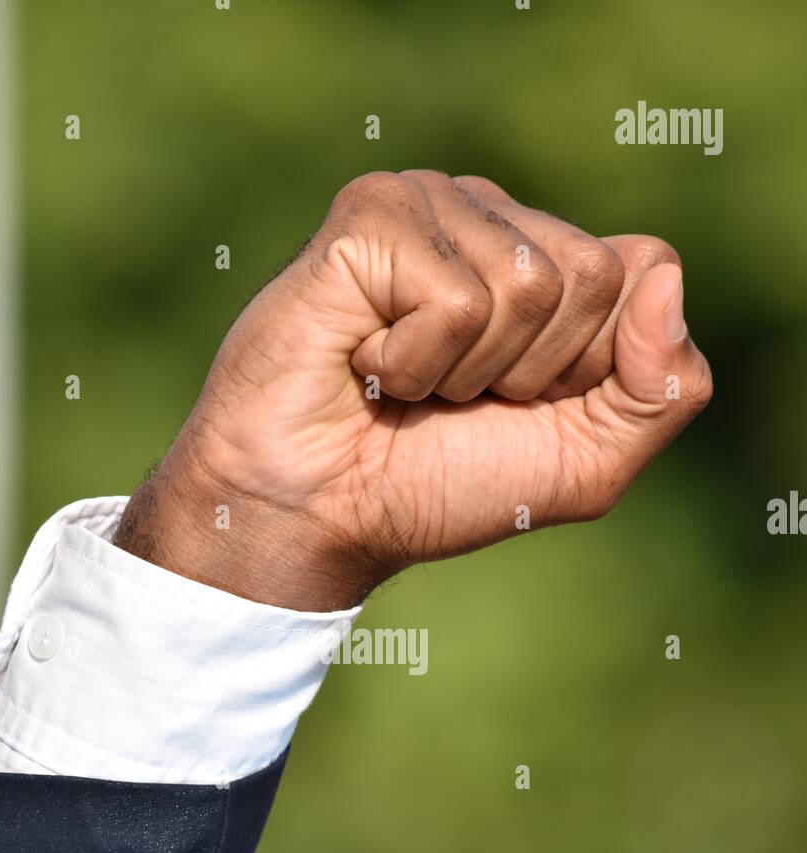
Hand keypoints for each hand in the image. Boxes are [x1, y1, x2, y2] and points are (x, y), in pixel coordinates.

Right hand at [116, 170, 711, 608]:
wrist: (320, 516)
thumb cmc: (436, 487)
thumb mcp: (585, 463)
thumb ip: (664, 387)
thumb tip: (665, 275)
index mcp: (546, 259)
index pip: (640, 269)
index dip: (590, 366)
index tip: (518, 404)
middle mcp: (491, 217)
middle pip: (590, 276)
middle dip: (528, 372)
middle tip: (451, 397)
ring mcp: (428, 204)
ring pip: (526, 284)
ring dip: (465, 372)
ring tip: (404, 381)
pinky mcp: (369, 215)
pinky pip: (455, 299)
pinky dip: (414, 363)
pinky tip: (366, 362)